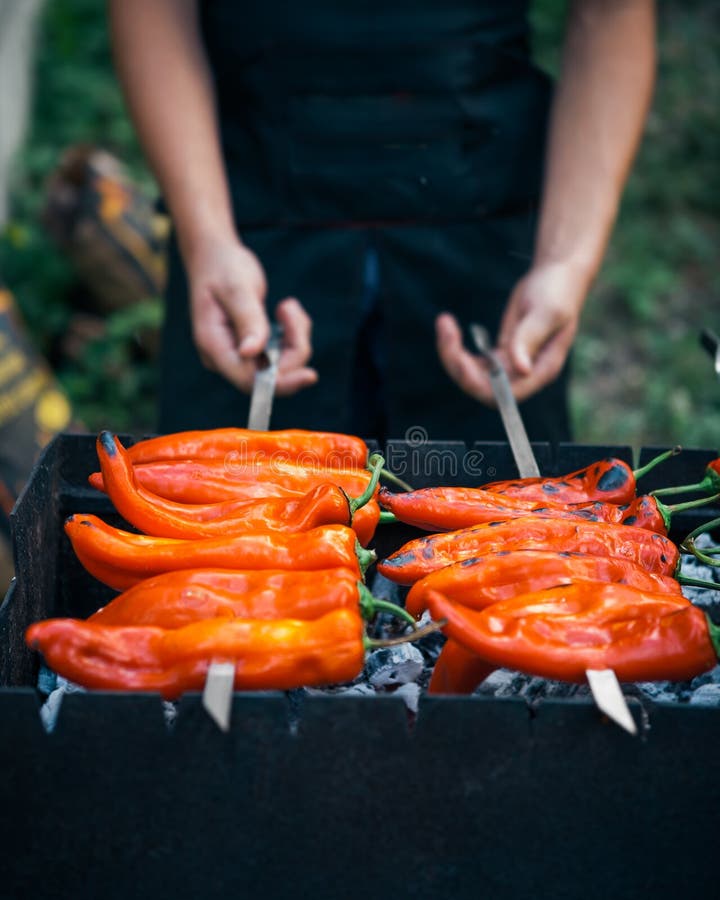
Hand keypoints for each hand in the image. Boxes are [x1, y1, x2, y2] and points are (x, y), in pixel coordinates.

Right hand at [187, 237, 317, 394]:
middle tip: (289, 308)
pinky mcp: (253, 349)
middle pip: (270, 375)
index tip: (310, 375)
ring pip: (282, 365)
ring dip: (295, 336)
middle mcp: (224, 357)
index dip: (281, 381)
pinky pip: (283, 353)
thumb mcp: (236, 287)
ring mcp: (239, 355)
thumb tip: (251, 352)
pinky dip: (293, 333)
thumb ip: (247, 319)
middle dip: (293, 348)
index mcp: (213, 345)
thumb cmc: (222, 267)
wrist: (215, 257)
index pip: (249, 380)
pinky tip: (285, 309)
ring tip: (286, 305)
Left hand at [435, 261, 589, 404]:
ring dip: (453, 355)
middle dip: (459, 366)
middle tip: (447, 330)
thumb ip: (530, 338)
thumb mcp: (546, 311)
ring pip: (473, 376)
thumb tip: (521, 370)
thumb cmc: (558, 291)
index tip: (462, 359)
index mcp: (543, 369)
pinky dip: (456, 348)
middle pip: (484, 388)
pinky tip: (448, 327)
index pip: (508, 394)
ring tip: (444, 323)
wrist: (556, 275)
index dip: (481, 384)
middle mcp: (525, 373)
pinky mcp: (499, 354)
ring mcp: (511, 365)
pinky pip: (472, 363)